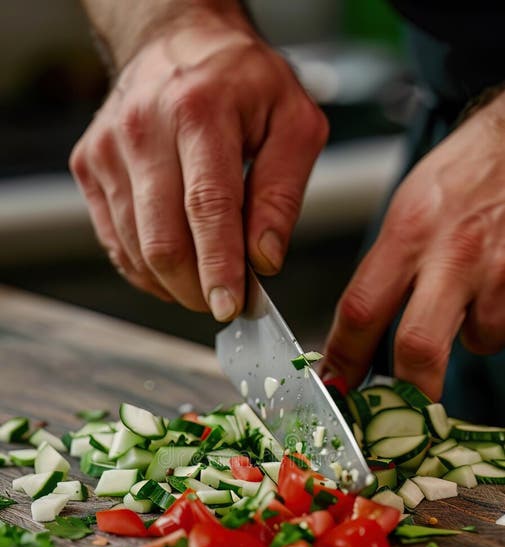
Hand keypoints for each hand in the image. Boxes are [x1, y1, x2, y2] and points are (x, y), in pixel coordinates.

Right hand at [70, 6, 327, 319]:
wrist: (176, 40)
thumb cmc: (240, 82)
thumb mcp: (292, 122)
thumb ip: (283, 194)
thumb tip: (264, 258)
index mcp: (199, 111)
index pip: (207, 207)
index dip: (218, 267)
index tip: (230, 306)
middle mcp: (144, 128)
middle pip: (163, 240)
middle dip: (196, 288)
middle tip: (225, 300)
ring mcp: (108, 149)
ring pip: (136, 250)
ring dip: (173, 284)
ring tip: (205, 279)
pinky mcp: (89, 165)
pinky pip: (116, 243)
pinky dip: (147, 269)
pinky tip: (175, 265)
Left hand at [322, 93, 504, 399]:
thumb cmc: (465, 176)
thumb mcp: (410, 210)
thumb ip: (388, 270)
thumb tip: (359, 334)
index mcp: (409, 232)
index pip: (362, 310)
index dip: (343, 359)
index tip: (335, 388)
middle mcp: (452, 253)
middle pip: (418, 348)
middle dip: (408, 391)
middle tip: (402, 411)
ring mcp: (498, 270)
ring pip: (475, 341)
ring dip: (467, 335)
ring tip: (471, 294)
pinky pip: (502, 327)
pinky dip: (494, 320)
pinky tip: (496, 285)